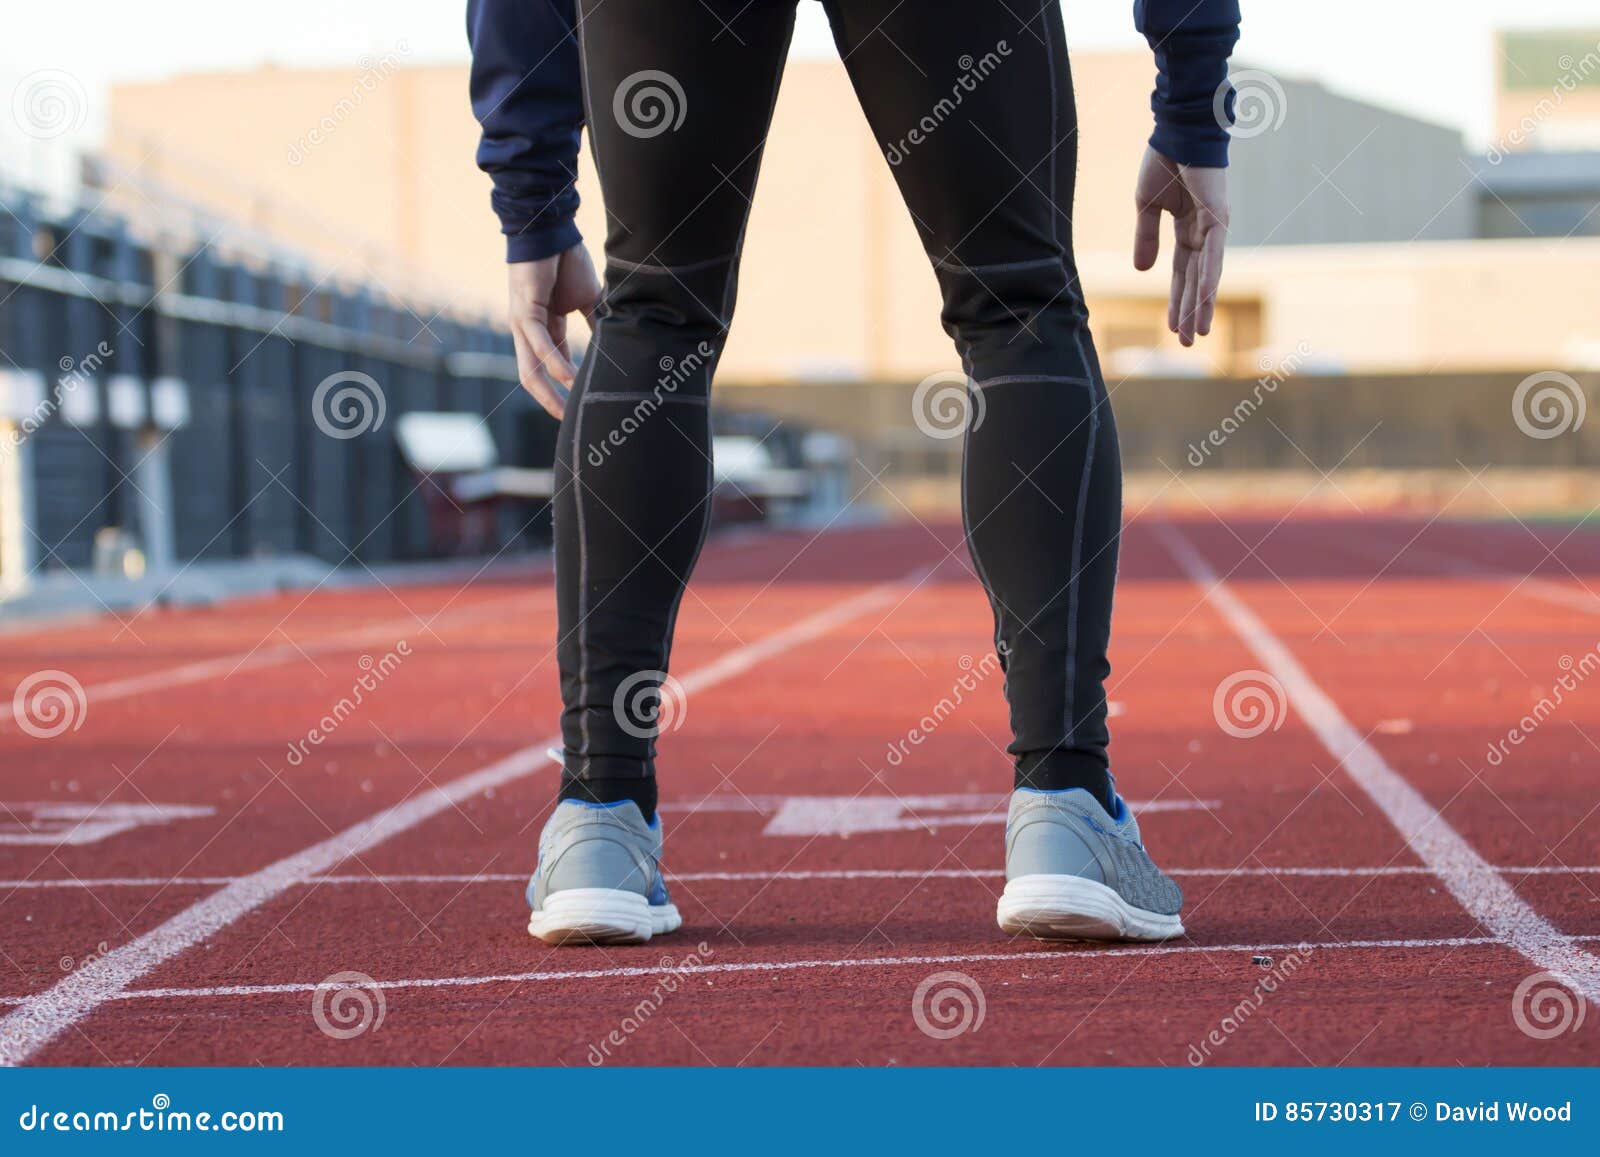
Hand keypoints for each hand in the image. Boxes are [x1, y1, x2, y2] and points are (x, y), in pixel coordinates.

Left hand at [508, 243, 601, 418]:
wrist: (550, 230)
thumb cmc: (566, 260)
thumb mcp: (587, 299)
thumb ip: (598, 322)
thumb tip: (618, 340)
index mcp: (544, 328)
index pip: (551, 367)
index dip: (562, 388)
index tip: (578, 407)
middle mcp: (529, 331)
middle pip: (533, 376)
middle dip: (549, 401)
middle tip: (567, 422)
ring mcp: (523, 323)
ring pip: (530, 367)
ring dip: (548, 391)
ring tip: (567, 409)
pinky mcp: (524, 311)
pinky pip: (540, 343)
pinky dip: (555, 362)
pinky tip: (569, 377)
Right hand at [1132, 147, 1227, 346]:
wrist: (1176, 131)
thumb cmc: (1163, 161)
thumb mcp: (1146, 207)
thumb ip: (1146, 238)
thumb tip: (1141, 271)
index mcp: (1187, 229)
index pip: (1180, 274)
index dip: (1176, 300)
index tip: (1171, 328)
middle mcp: (1205, 232)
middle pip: (1195, 281)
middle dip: (1190, 312)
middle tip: (1187, 343)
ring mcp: (1215, 226)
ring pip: (1206, 275)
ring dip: (1202, 304)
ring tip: (1199, 333)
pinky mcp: (1219, 216)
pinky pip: (1212, 254)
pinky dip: (1208, 277)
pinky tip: (1205, 300)